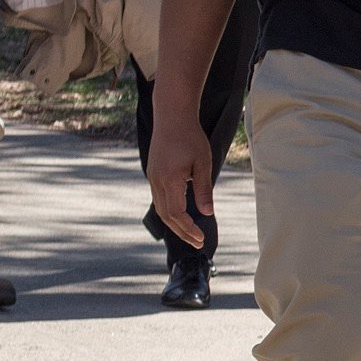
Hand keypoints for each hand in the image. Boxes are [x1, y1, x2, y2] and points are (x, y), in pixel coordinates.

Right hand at [146, 103, 213, 250]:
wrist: (171, 117)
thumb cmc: (190, 137)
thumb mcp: (203, 163)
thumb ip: (203, 190)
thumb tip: (207, 213)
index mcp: (169, 179)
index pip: (176, 214)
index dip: (188, 229)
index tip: (201, 238)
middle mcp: (157, 180)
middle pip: (166, 216)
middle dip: (181, 232)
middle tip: (197, 242)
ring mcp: (152, 177)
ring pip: (161, 208)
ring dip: (175, 224)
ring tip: (190, 233)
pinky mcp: (153, 174)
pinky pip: (159, 198)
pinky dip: (170, 211)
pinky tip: (181, 216)